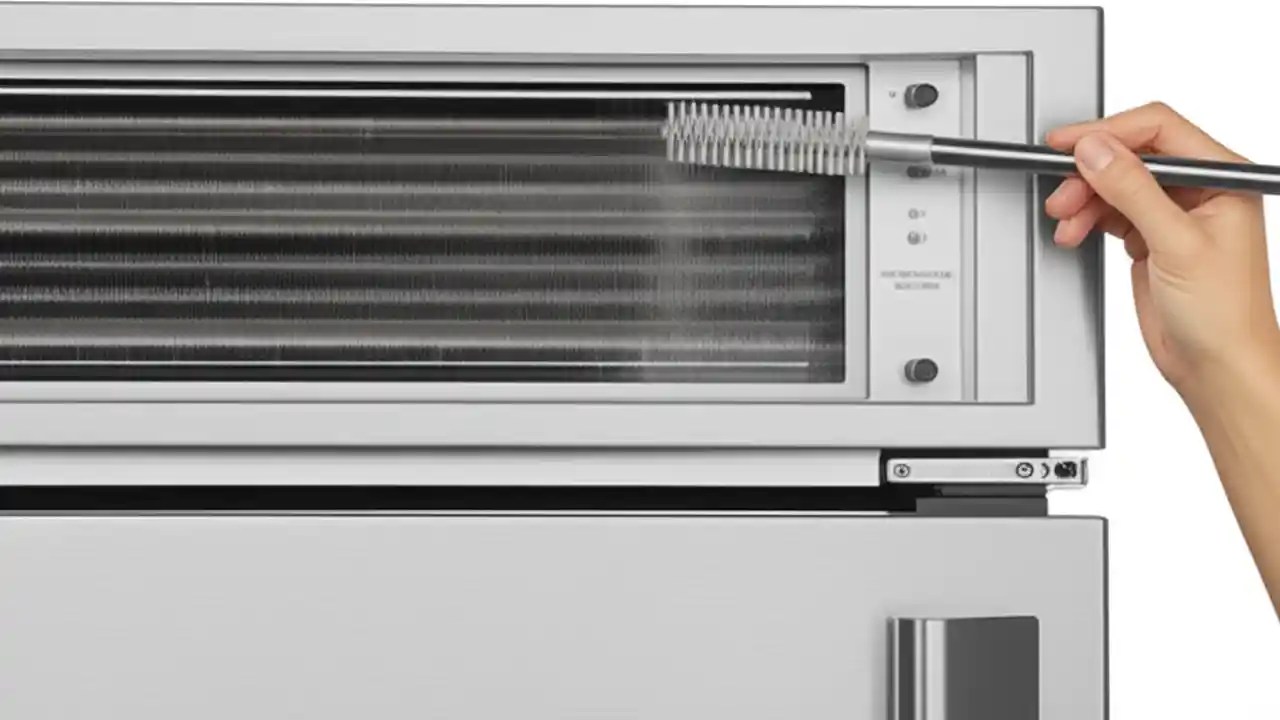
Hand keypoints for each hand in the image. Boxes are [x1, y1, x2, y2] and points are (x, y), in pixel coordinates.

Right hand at [1044, 102, 1278, 404]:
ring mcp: (1175, 215)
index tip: (1067, 143)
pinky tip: (1076, 232)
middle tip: (1061, 193)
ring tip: (1065, 220)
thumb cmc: (1225, 315)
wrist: (1219, 367)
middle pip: (1132, 156)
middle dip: (1090, 172)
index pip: (1159, 130)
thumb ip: (1133, 191)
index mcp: (1224, 177)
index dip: (1108, 132)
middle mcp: (1201, 190)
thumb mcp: (1176, 244)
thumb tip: (1097, 150)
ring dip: (1085, 198)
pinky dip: (1089, 219)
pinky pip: (1113, 213)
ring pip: (1117, 185)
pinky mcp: (1154, 240)